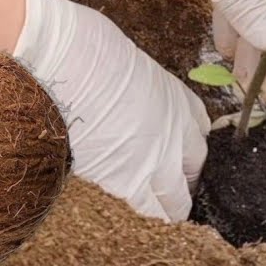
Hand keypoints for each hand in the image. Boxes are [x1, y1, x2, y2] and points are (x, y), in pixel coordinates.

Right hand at [5, 0, 208, 220]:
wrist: (65, 67)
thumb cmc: (89, 53)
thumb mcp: (133, 68)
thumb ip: (142, 93)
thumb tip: (130, 101)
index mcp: (178, 98)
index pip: (200, 130)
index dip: (191, 143)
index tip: (184, 151)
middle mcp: (177, 131)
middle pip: (195, 167)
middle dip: (187, 178)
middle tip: (178, 188)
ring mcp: (157, 158)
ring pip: (175, 196)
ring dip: (171, 205)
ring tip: (167, 213)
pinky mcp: (128, 180)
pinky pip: (145, 204)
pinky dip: (146, 210)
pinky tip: (141, 213)